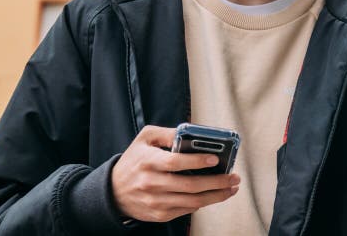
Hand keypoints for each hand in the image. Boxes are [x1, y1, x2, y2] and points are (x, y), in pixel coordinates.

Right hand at [111, 125, 239, 222]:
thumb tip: (191, 132)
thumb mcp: (144, 139)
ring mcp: (155, 201)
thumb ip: (167, 133)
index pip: (174, 162)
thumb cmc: (134, 161)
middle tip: (234, 177)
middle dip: (216, 182)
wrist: (113, 192)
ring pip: (192, 201)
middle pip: (189, 185)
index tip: (215, 159)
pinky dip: (202, 203)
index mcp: (148, 161)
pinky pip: (186, 210)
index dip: (196, 161)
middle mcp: (151, 183)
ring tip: (231, 188)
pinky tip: (214, 195)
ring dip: (216, 196)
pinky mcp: (159, 214)